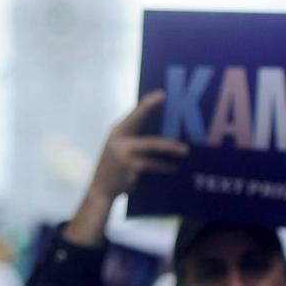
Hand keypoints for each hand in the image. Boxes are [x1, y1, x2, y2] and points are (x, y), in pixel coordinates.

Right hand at [62, 91, 188, 247]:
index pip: (133, 114)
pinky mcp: (130, 167)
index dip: (146, 103)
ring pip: (152, 145)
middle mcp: (117, 139)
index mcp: (116, 132)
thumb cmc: (115, 169)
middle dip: (152, 109)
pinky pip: (152, 164)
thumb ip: (133, 139)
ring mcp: (123, 153)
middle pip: (139, 120)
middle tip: (169, 103)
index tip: (161, 94)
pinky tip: (173, 168)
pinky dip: (164, 166)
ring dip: (170, 147)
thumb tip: (163, 131)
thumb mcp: (120, 150)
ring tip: (185, 150)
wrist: (100, 191)